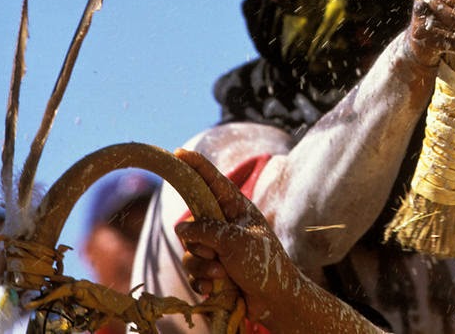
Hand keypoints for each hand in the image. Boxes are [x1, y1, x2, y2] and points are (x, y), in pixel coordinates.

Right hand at [174, 149, 300, 322]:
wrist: (275, 301)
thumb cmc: (264, 264)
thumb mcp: (236, 242)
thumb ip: (206, 231)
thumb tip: (180, 229)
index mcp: (237, 208)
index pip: (213, 181)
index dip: (196, 166)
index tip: (179, 152)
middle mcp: (225, 224)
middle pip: (192, 223)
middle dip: (200, 244)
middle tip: (218, 255)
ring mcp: (218, 246)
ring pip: (190, 250)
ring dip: (203, 266)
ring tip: (223, 274)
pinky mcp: (213, 267)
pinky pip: (193, 270)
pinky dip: (202, 280)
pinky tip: (216, 288)